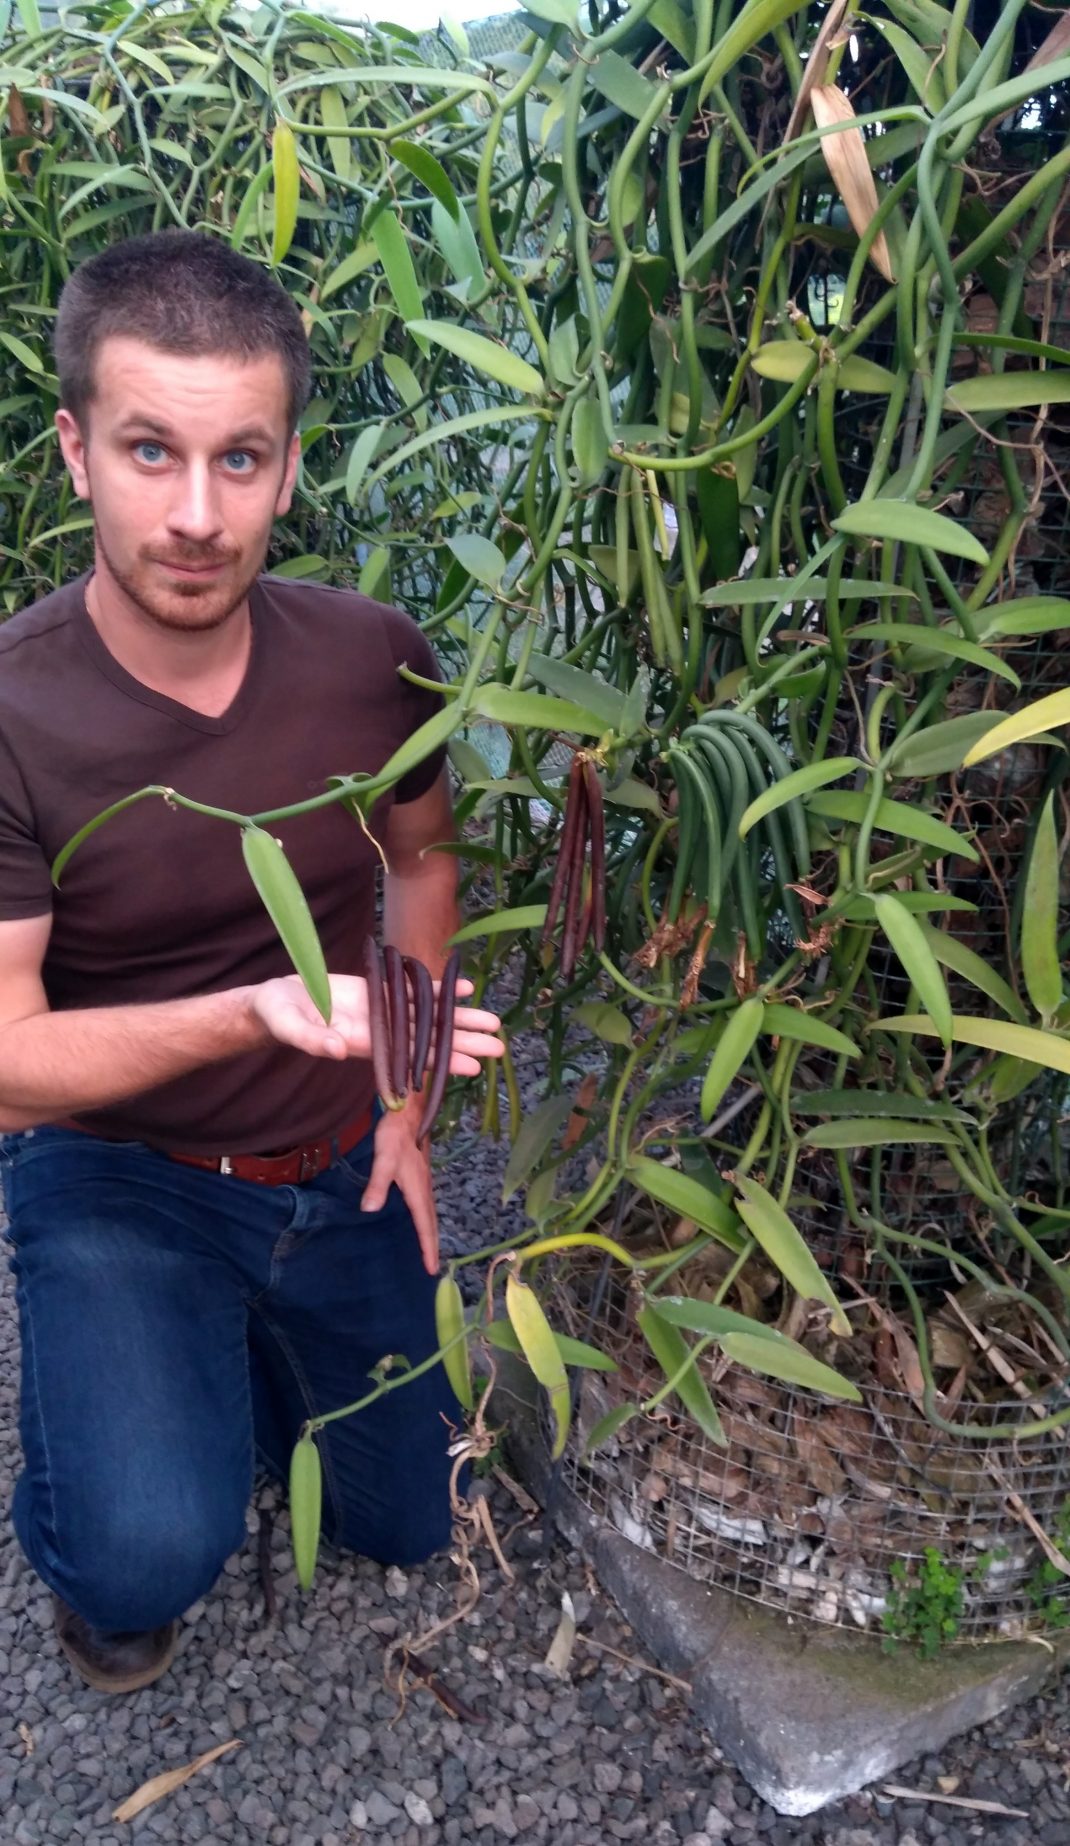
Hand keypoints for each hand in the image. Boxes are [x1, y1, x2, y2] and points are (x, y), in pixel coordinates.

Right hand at [249, 972, 503, 1072]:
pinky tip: (465, 988)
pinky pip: (414, 990)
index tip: (472, 1069)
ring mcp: (382, 1011)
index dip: (441, 1062)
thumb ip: (313, 1040)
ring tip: (494, 1023)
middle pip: (429, 1039)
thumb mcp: (290, 1027)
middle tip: (500, 1047)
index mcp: (362, 1044)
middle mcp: (380, 1031)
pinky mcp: (379, 991)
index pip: (410, 1057)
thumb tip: (339, 1050)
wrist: (276, 1002)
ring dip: (460, 1018)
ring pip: (428, 1016)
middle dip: (464, 1042)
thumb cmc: (278, 1017)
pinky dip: (439, 989)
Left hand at [361, 1101, 439, 1273]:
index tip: (432, 1269)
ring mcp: (423, 1182)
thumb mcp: (384, 1159)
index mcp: (418, 1191)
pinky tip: (418, 1218)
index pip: (425, 1225)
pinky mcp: (419, 1175)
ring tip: (429, 1249)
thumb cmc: (395, 1135)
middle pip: (431, 1223)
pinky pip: (425, 1204)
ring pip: (429, 1213)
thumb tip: (369, 1210)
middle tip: (433, 1267)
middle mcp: (424, 1189)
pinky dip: (426, 1218)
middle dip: (432, 1245)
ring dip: (430, 1232)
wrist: (408, 1112)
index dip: (428, 1248)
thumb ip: (377, 1184)